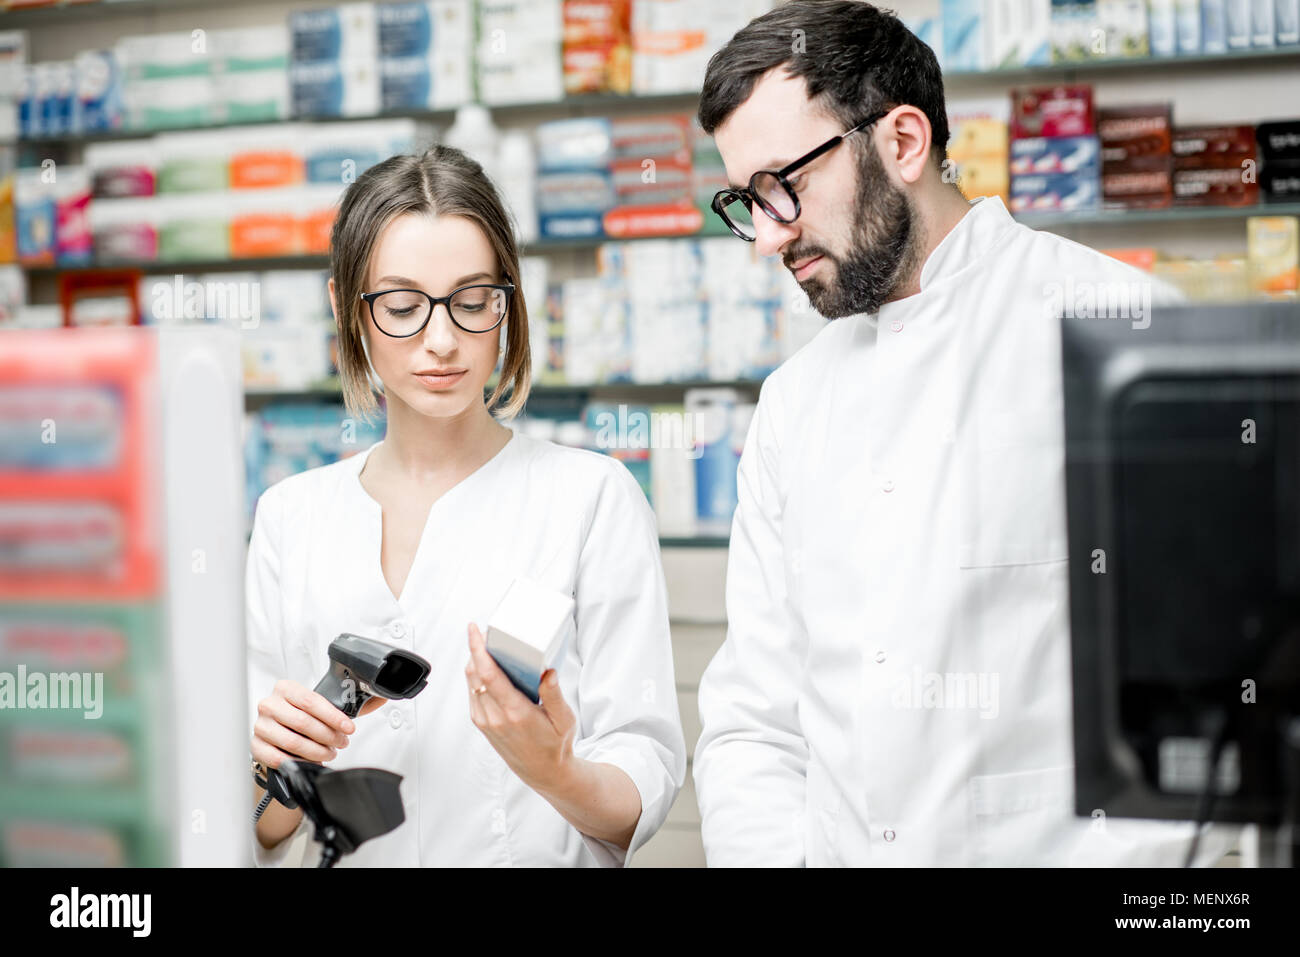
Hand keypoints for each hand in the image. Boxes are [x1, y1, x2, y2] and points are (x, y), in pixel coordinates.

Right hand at [251, 678, 386, 769]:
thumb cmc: (301, 716)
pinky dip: (299, 763)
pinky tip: (312, 762)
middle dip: (328, 736)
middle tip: (341, 743)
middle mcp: (269, 704)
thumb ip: (348, 702)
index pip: (311, 701)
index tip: (348, 728)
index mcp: (285, 688)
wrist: (276, 732)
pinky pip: (279, 758)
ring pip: (293, 742)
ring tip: (330, 754)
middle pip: (303, 722)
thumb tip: (381, 698)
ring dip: (317, 751)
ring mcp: (260, 726)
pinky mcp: (256, 746)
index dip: (333, 716)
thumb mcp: (321, 705)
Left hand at [465, 622, 577, 792]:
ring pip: (471, 683)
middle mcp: (496, 717)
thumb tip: (548, 672)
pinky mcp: (482, 724)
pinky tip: (488, 669)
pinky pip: (472, 693)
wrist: (544, 772)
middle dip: (476, 650)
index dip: (478, 649)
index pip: (489, 675)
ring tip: (489, 648)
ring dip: (475, 662)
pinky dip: (476, 677)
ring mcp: (486, 721)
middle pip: (475, 674)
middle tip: (486, 634)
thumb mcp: (564, 719)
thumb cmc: (555, 745)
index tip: (475, 631)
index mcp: (515, 713)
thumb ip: (554, 695)